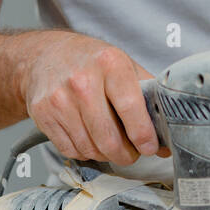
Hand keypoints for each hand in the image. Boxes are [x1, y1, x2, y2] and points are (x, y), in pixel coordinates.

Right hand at [20, 33, 169, 164]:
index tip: (150, 147)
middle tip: (132, 152)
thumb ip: (148, 95)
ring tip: (111, 144)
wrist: (46, 55)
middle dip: (126, 154)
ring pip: (90, 149)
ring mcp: (59, 98)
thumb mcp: (124, 64)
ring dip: (106, 155)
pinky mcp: (43, 114)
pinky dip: (85, 152)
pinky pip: (71, 150)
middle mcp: (82, 80)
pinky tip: (89, 138)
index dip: (144, 135)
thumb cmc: (91, 61)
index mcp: (109, 63)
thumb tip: (166, 136)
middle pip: (109, 138)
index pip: (131, 108)